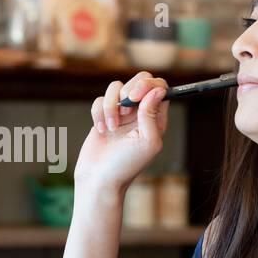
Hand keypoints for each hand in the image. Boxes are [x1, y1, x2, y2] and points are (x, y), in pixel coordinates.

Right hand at [73, 71, 168, 193]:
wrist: (99, 178)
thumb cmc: (126, 165)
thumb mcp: (147, 142)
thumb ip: (152, 115)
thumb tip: (158, 90)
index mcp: (156, 118)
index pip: (159, 88)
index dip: (148, 85)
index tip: (136, 97)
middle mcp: (140, 112)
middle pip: (140, 79)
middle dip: (129, 89)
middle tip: (124, 109)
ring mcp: (120, 113)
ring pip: (116, 87)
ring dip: (110, 105)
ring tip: (111, 127)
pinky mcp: (103, 116)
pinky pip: (99, 100)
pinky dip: (98, 113)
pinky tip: (101, 130)